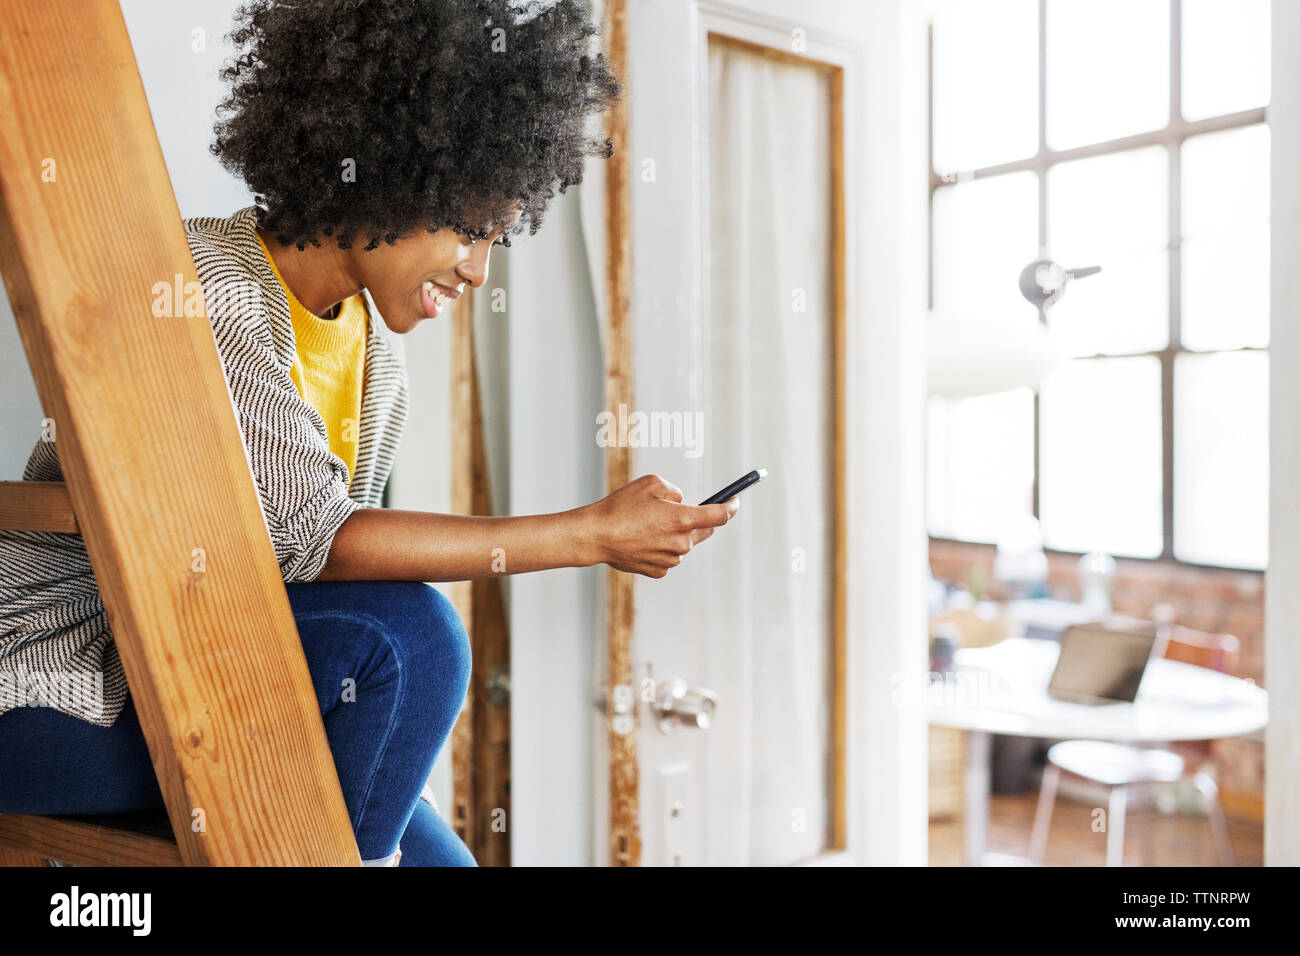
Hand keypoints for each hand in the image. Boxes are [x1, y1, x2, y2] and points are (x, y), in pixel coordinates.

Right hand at [582, 474, 738, 577]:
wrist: (596, 536)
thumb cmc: (621, 505)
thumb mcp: (651, 483)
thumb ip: (675, 491)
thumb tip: (682, 502)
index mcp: (684, 519)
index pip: (720, 515)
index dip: (731, 507)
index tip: (735, 501)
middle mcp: (682, 543)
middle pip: (704, 531)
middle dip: (699, 520)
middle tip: (684, 511)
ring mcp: (671, 560)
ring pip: (683, 544)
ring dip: (675, 534)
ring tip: (647, 525)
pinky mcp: (659, 571)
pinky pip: (668, 556)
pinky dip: (660, 547)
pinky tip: (641, 540)